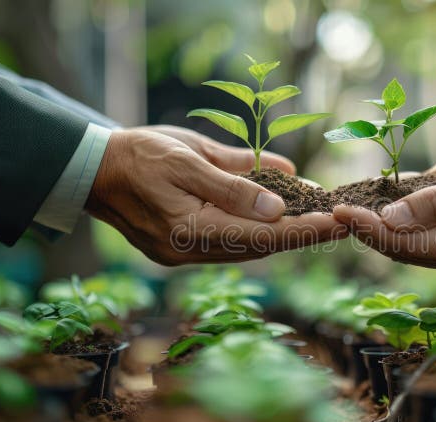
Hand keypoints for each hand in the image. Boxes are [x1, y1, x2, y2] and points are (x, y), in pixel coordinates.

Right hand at [86, 129, 346, 264]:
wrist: (95, 168)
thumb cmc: (139, 154)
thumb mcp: (188, 158)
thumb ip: (232, 184)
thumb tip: (277, 207)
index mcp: (188, 230)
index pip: (260, 237)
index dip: (304, 231)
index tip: (339, 221)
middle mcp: (188, 251)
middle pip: (259, 248)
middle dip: (301, 234)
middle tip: (340, 219)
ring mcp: (184, 254)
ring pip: (247, 247)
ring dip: (282, 233)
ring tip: (318, 217)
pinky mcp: (182, 248)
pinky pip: (231, 241)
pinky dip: (257, 228)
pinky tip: (279, 215)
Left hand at [333, 133, 435, 269]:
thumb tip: (391, 219)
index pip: (416, 247)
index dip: (376, 232)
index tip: (344, 214)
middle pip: (406, 248)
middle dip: (368, 231)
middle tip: (332, 213)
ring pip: (406, 238)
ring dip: (374, 224)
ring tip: (340, 210)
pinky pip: (415, 221)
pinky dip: (391, 210)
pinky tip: (364, 200)